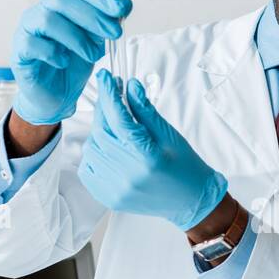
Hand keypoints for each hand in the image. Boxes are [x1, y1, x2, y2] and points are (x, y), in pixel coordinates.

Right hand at [10, 0, 131, 124]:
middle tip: (114, 32)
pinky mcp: (19, 52)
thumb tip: (124, 5)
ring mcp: (26, 31)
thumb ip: (105, 24)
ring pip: (47, 20)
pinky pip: (32, 44)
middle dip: (92, 16)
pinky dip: (52, 52)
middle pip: (61, 2)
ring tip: (93, 55)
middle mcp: (39, 13)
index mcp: (58, 7)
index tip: (122, 8)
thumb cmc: (73, 66)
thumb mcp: (95, 43)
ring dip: (76, 37)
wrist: (56, 96)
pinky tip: (64, 62)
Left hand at [78, 70, 227, 230]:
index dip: (109, 95)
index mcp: (147, 157)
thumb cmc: (185, 166)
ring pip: (92, 148)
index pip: (118, 118)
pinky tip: (106, 146)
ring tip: (113, 124)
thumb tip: (129, 87)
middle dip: (103, 109)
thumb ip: (145, 110)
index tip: (105, 77)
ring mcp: (116, 189)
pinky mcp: (109, 198)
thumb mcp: (169, 134)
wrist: (191, 200)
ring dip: (98, 131)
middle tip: (110, 96)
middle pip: (101, 132)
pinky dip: (93, 153)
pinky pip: (88, 169)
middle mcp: (128, 175)